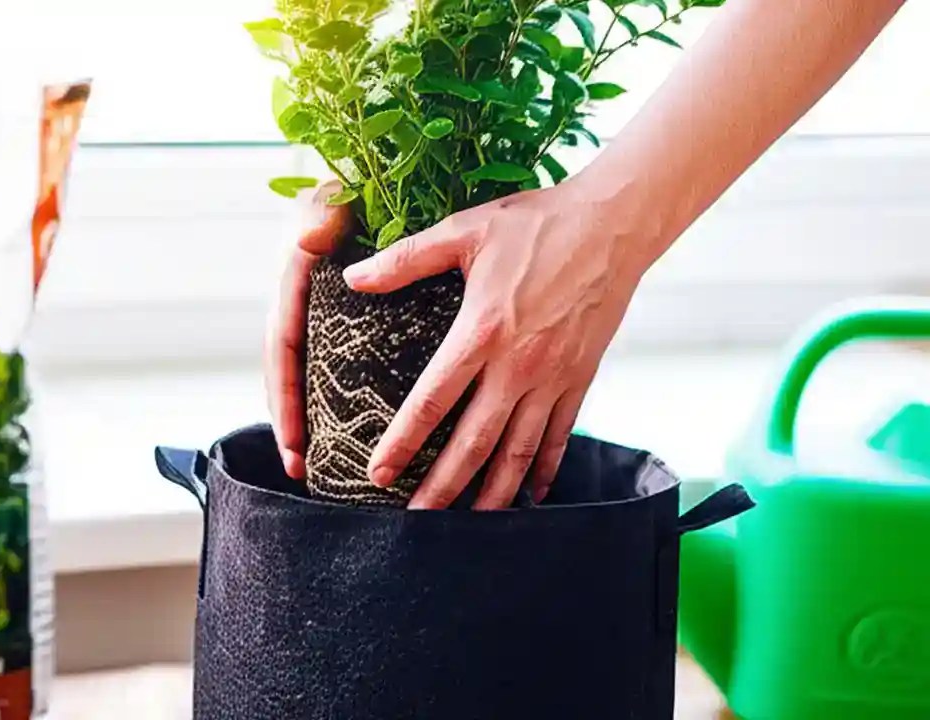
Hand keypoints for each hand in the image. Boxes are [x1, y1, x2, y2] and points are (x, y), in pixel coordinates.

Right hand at [265, 181, 353, 479]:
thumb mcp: (330, 195)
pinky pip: (323, 359)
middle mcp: (296, 299)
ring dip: (303, 414)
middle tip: (299, 466)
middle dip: (289, 421)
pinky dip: (325, 393)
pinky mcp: (335, 314)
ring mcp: (314, 308)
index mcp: (291, 282)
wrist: (362, 172)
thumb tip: (314, 235)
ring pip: (302, 370)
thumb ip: (321, 213)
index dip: (285, 399)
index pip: (283, 350)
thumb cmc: (347, 183)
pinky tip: (339, 422)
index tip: (294, 441)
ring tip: (310, 459)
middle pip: (286, 371)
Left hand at [342, 179, 656, 509]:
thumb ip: (406, 259)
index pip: (433, 399)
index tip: (379, 472)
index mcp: (483, 330)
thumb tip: (352, 278)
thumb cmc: (536, 223)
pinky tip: (527, 495)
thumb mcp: (464, 231)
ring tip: (469, 524)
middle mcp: (519, 365)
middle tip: (415, 520)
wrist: (614, 223)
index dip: (404, 441)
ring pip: (518, 451)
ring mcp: (553, 377)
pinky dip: (542, 470)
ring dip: (493, 493)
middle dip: (442, 487)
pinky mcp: (580, 378)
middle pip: (475, 442)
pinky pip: (558, 436)